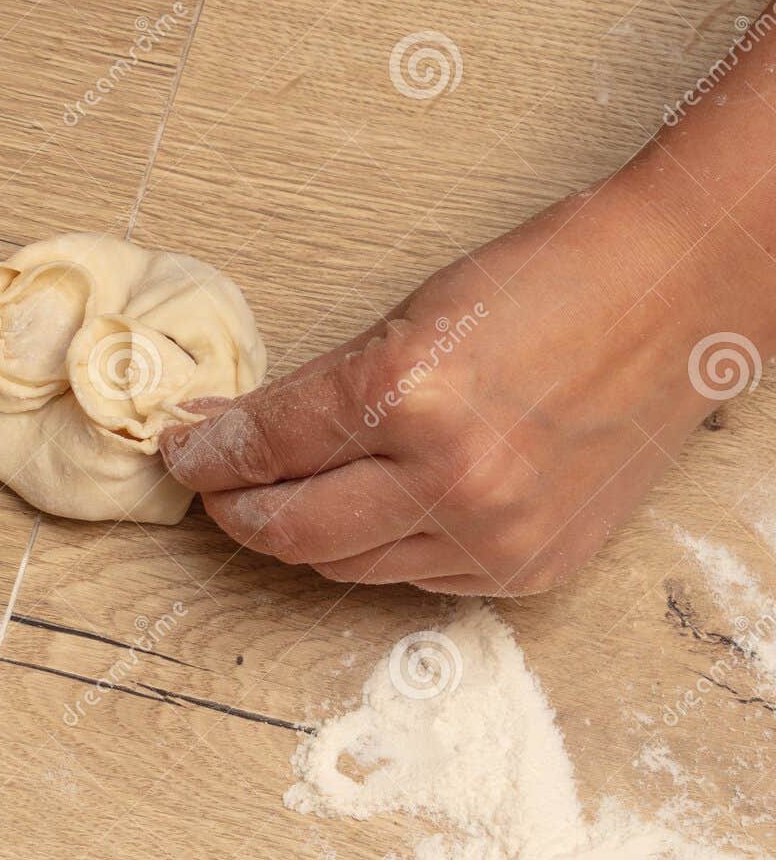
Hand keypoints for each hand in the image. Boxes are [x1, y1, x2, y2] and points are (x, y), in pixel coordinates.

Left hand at [160, 171, 775, 594]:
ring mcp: (494, 533)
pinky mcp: (529, 567)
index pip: (269, 444)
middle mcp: (451, 478)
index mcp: (409, 393)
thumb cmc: (550, 282)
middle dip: (234, 509)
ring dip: (297, 535)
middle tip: (213, 488)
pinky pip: (413, 577)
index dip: (207, 451)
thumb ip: (324, 389)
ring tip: (278, 502)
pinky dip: (375, 549)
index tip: (180, 448)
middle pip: (291, 529)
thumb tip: (235, 431)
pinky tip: (367, 514)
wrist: (679, 297)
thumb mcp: (412, 315)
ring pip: (344, 566)